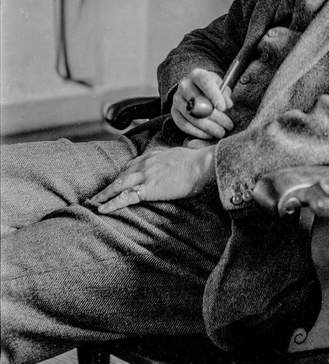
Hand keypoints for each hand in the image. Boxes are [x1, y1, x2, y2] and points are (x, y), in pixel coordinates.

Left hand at [89, 145, 214, 212]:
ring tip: (93, 202)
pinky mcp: (147, 189)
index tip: (117, 180)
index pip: (132, 164)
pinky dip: (111, 203)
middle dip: (108, 185)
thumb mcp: (182, 154)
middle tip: (96, 194)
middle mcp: (145, 164)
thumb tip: (180, 156)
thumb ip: (174, 157)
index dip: (123, 173)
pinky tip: (102, 209)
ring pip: (118, 186)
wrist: (201, 165)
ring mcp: (145, 176)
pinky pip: (124, 198)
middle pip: (121, 175)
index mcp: (153, 155)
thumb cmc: (198, 161)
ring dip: (104, 194)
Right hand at [171, 68, 233, 140]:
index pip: (205, 82)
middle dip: (215, 116)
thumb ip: (225, 94)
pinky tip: (209, 135)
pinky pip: (184, 125)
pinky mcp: (174, 112)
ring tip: (221, 132)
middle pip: (198, 102)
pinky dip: (198, 132)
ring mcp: (177, 99)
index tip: (223, 108)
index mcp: (197, 75)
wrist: (196, 90)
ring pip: (192, 116)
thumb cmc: (212, 89)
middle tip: (228, 125)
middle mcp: (184, 85)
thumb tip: (227, 104)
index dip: (214, 95)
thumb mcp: (221, 86)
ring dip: (209, 127)